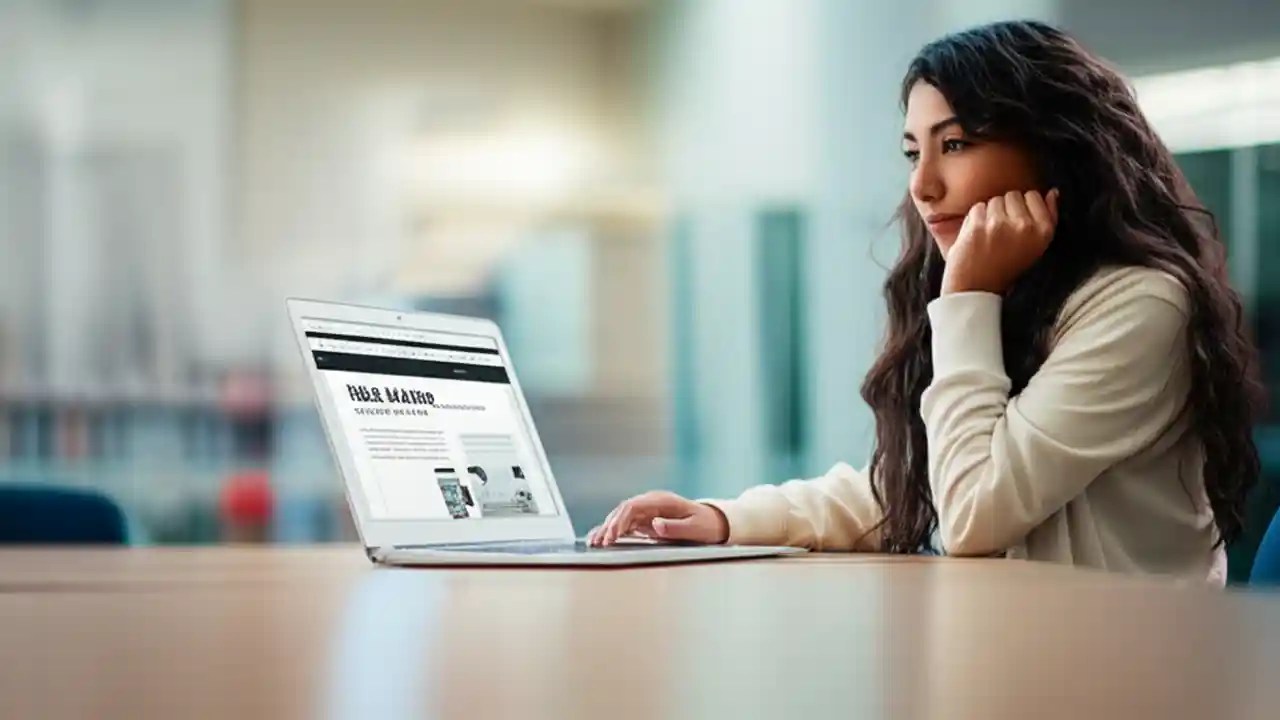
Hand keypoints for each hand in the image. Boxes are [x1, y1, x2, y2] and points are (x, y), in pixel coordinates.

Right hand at [586, 491, 729, 546]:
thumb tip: (655, 524)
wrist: (714, 521)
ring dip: (608, 528)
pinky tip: (601, 538)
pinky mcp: (647, 520)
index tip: (612, 535)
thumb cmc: (706, 525)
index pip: (633, 507)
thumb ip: (675, 527)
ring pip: (621, 516)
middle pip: (623, 510)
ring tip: (594, 542)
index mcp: (662, 501)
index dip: (620, 520)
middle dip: (610, 526)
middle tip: (600, 543)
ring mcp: (648, 510)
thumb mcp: (695, 528)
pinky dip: (614, 531)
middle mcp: (652, 503)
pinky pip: (626, 524)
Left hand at [941, 189, 1058, 294]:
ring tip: (989, 236)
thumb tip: (1053, 192)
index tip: (1017, 226)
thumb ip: (1048, 218)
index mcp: (1044, 232)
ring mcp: (1001, 224)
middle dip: (1006, 210)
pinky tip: (977, 236)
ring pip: (994, 200)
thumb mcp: (1036, 247)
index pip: (1034, 196)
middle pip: (1013, 195)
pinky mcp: (979, 225)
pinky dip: (974, 219)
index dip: (1023, 209)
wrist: (976, 288)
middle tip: (1002, 234)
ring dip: (990, 214)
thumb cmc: (1006, 268)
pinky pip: (977, 208)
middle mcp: (1025, 226)